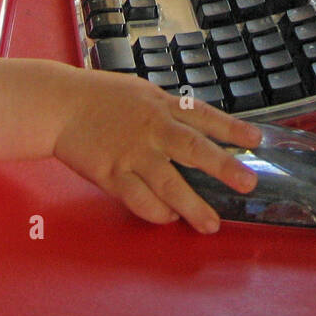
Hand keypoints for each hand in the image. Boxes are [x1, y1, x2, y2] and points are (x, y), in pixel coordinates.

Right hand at [52, 67, 262, 232]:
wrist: (58, 105)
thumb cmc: (99, 97)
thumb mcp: (140, 92)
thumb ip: (168, 110)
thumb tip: (197, 127)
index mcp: (160, 104)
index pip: (204, 116)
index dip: (232, 129)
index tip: (256, 141)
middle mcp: (151, 128)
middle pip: (193, 149)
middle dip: (223, 167)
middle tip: (248, 183)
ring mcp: (131, 153)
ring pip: (168, 183)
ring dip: (192, 206)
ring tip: (211, 224)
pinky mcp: (111, 174)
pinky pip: (139, 199)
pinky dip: (157, 211)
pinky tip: (169, 217)